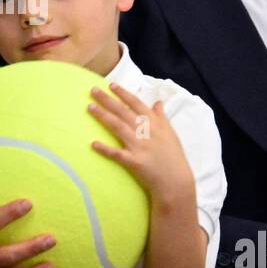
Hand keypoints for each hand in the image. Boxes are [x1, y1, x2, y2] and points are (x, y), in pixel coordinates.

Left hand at [88, 82, 193, 208]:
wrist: (176, 182)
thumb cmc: (173, 157)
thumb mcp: (171, 133)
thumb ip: (161, 117)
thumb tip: (158, 102)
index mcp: (155, 124)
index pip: (137, 104)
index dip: (124, 94)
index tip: (111, 85)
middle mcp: (146, 132)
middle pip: (124, 112)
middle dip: (108, 100)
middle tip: (93, 90)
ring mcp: (140, 147)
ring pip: (118, 127)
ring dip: (103, 116)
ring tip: (90, 107)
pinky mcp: (135, 162)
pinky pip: (117, 154)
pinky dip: (105, 149)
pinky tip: (93, 144)